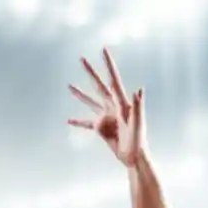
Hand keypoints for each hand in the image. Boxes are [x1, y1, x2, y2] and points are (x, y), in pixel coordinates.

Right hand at [69, 48, 145, 166]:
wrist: (134, 157)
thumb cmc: (139, 140)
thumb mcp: (138, 123)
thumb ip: (138, 107)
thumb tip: (139, 89)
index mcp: (121, 102)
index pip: (113, 79)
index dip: (108, 64)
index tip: (103, 50)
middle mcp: (112, 106)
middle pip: (98, 85)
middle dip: (90, 72)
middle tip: (81, 58)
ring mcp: (105, 117)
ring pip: (90, 102)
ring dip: (79, 94)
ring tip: (69, 86)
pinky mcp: (101, 128)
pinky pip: (87, 123)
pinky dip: (78, 122)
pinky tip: (68, 120)